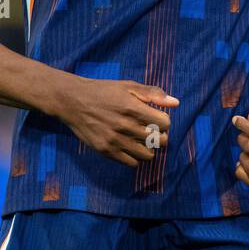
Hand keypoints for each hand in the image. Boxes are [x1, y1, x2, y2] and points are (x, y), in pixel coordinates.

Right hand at [55, 78, 177, 167]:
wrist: (73, 101)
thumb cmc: (103, 91)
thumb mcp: (128, 86)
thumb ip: (153, 94)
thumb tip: (176, 103)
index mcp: (133, 108)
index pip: (165, 124)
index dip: (164, 121)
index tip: (156, 119)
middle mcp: (125, 126)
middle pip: (159, 141)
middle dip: (160, 136)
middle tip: (150, 130)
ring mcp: (115, 140)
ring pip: (147, 155)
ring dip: (148, 148)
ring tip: (141, 140)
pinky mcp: (105, 151)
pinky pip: (131, 163)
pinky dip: (135, 157)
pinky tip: (130, 146)